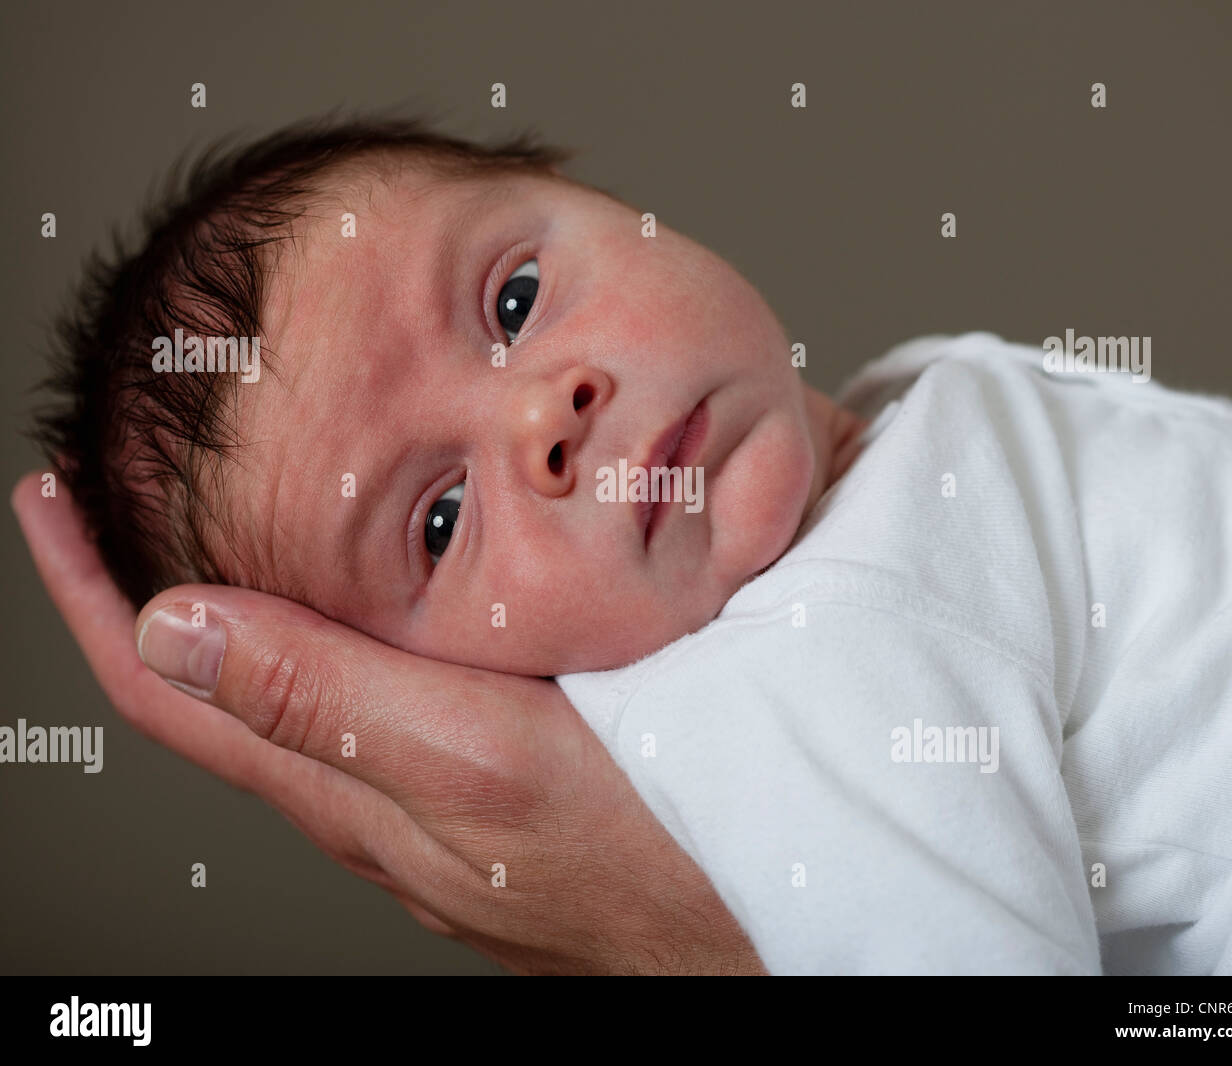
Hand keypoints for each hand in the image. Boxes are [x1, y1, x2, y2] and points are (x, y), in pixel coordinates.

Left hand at [12, 471, 764, 974]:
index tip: (53, 502)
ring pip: (284, 687)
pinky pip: (358, 699)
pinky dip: (319, 630)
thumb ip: (328, 699)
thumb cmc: (624, 854)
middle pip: (210, 684)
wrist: (724, 920)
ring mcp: (412, 787)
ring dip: (227, 603)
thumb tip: (175, 629)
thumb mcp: (471, 763)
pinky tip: (354, 599)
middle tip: (119, 495)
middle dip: (145, 584)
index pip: (166, 683)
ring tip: (211, 526)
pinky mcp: (469, 776)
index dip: (91, 591)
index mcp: (339, 776)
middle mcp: (357, 786)